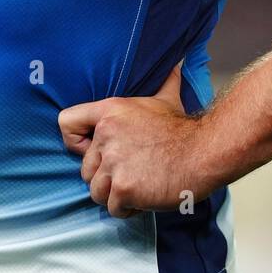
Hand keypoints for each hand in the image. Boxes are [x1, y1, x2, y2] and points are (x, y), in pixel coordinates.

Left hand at [58, 63, 215, 217]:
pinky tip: (146, 198)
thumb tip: (177, 63)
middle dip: (106, 177)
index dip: (74, 141)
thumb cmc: (184, 129)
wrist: (204, 153)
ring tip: (139, 187)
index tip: (90, 149)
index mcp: (109, 112)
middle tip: (132, 174)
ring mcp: (114, 163)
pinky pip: (113, 208)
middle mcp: (106, 136)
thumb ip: (164, 82)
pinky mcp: (124, 188)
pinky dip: (128, 209)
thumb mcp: (167, 98)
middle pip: (86, 169)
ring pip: (97, 192)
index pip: (66, 122)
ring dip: (115, 195)